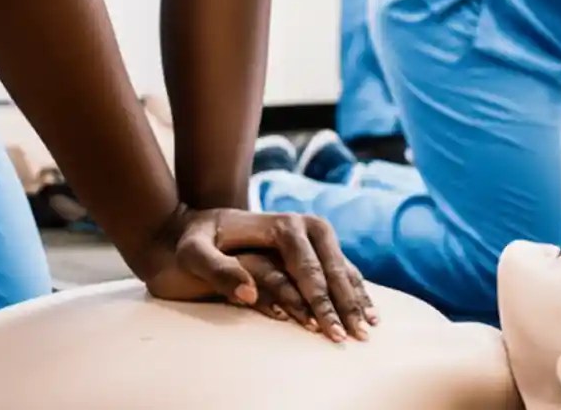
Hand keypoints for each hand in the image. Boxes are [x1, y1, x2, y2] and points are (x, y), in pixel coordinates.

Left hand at [137, 205, 376, 341]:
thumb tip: (249, 293)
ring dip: (356, 298)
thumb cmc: (192, 242)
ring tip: (369, 327)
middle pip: (333, 269)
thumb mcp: (191, 253)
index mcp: (282, 225)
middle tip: (357, 336)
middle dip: (346, 305)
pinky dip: (354, 290)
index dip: (319, 301)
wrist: (195, 225)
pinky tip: (365, 311)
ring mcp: (312, 235)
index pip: (308, 268)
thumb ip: (216, 269)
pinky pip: (341, 269)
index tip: (327, 330)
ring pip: (342, 268)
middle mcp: (305, 225)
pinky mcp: (313, 246)